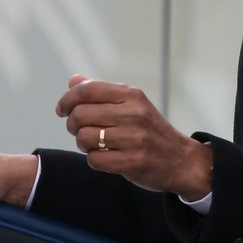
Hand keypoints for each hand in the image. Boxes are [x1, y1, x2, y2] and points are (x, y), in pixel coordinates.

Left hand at [55, 75, 211, 201]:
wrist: (181, 160)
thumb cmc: (150, 130)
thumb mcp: (132, 104)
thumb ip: (101, 92)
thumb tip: (73, 80)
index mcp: (132, 95)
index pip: (87, 89)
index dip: (67, 99)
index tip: (61, 110)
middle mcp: (134, 113)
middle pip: (80, 114)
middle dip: (72, 125)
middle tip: (79, 130)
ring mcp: (135, 138)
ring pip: (84, 138)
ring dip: (83, 144)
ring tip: (95, 144)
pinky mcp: (133, 162)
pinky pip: (94, 160)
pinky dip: (94, 160)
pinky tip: (106, 157)